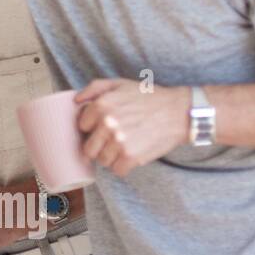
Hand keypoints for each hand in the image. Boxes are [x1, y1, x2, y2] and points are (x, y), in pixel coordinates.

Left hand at [75, 79, 190, 176]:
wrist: (179, 112)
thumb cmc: (148, 97)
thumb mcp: (120, 84)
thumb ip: (95, 88)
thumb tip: (75, 101)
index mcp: (100, 105)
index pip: (81, 127)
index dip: (91, 129)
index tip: (102, 128)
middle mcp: (107, 123)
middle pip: (88, 148)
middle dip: (98, 147)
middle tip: (112, 141)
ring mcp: (118, 141)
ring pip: (102, 161)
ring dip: (111, 157)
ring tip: (124, 147)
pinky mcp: (131, 156)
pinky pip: (117, 170)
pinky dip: (123, 167)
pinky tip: (131, 156)